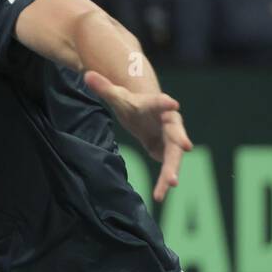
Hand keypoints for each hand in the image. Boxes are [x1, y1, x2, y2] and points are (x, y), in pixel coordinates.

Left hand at [83, 70, 192, 202]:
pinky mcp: (167, 153)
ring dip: (172, 170)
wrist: (146, 113)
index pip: (160, 102)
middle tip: (186, 148)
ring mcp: (171, 140)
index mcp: (157, 105)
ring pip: (174, 156)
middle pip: (176, 133)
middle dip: (180, 141)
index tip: (173, 104)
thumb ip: (104, 87)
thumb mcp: (117, 96)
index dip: (165, 103)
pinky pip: (168, 169)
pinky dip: (163, 182)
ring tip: (170, 186)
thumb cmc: (132, 103)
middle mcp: (170, 123)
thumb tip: (86, 74)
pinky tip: (158, 196)